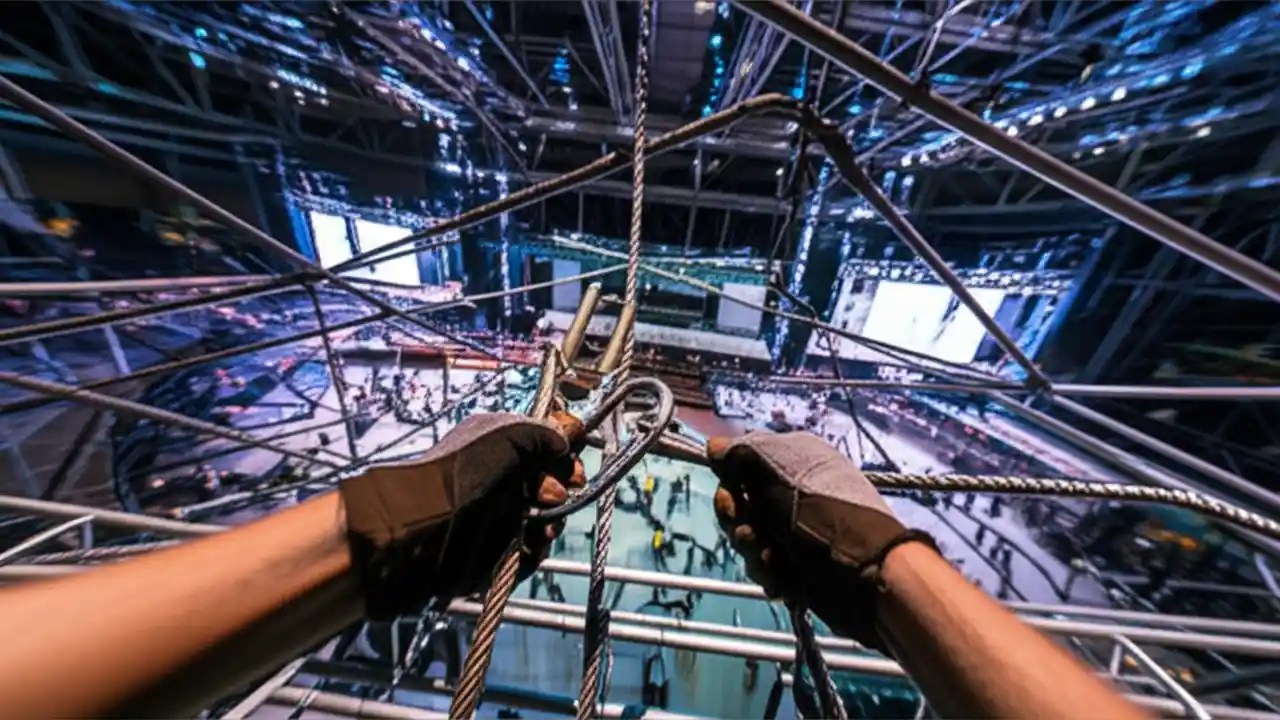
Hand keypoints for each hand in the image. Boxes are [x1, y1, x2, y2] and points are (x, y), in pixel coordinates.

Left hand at [341, 411, 584, 618]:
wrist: (429, 526)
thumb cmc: (463, 471)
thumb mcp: (508, 432)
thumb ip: (545, 431)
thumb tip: (566, 442)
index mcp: (501, 446)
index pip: (547, 446)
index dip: (565, 452)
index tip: (571, 459)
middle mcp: (504, 479)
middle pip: (555, 482)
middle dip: (562, 485)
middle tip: (551, 493)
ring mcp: (502, 516)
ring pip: (549, 518)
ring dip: (552, 519)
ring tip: (541, 521)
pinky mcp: (501, 551)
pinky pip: (534, 550)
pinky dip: (537, 547)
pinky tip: (529, 542)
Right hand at [708, 431, 907, 645]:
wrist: (865, 575)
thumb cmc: (823, 518)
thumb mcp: (778, 478)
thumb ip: (741, 458)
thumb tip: (713, 445)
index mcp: (791, 463)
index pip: (741, 469)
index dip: (730, 489)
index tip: (733, 503)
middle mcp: (791, 495)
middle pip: (741, 509)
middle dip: (741, 527)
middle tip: (753, 536)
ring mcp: (795, 531)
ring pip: (751, 541)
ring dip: (757, 555)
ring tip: (776, 562)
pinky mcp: (798, 565)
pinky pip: (767, 567)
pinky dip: (772, 576)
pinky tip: (785, 582)